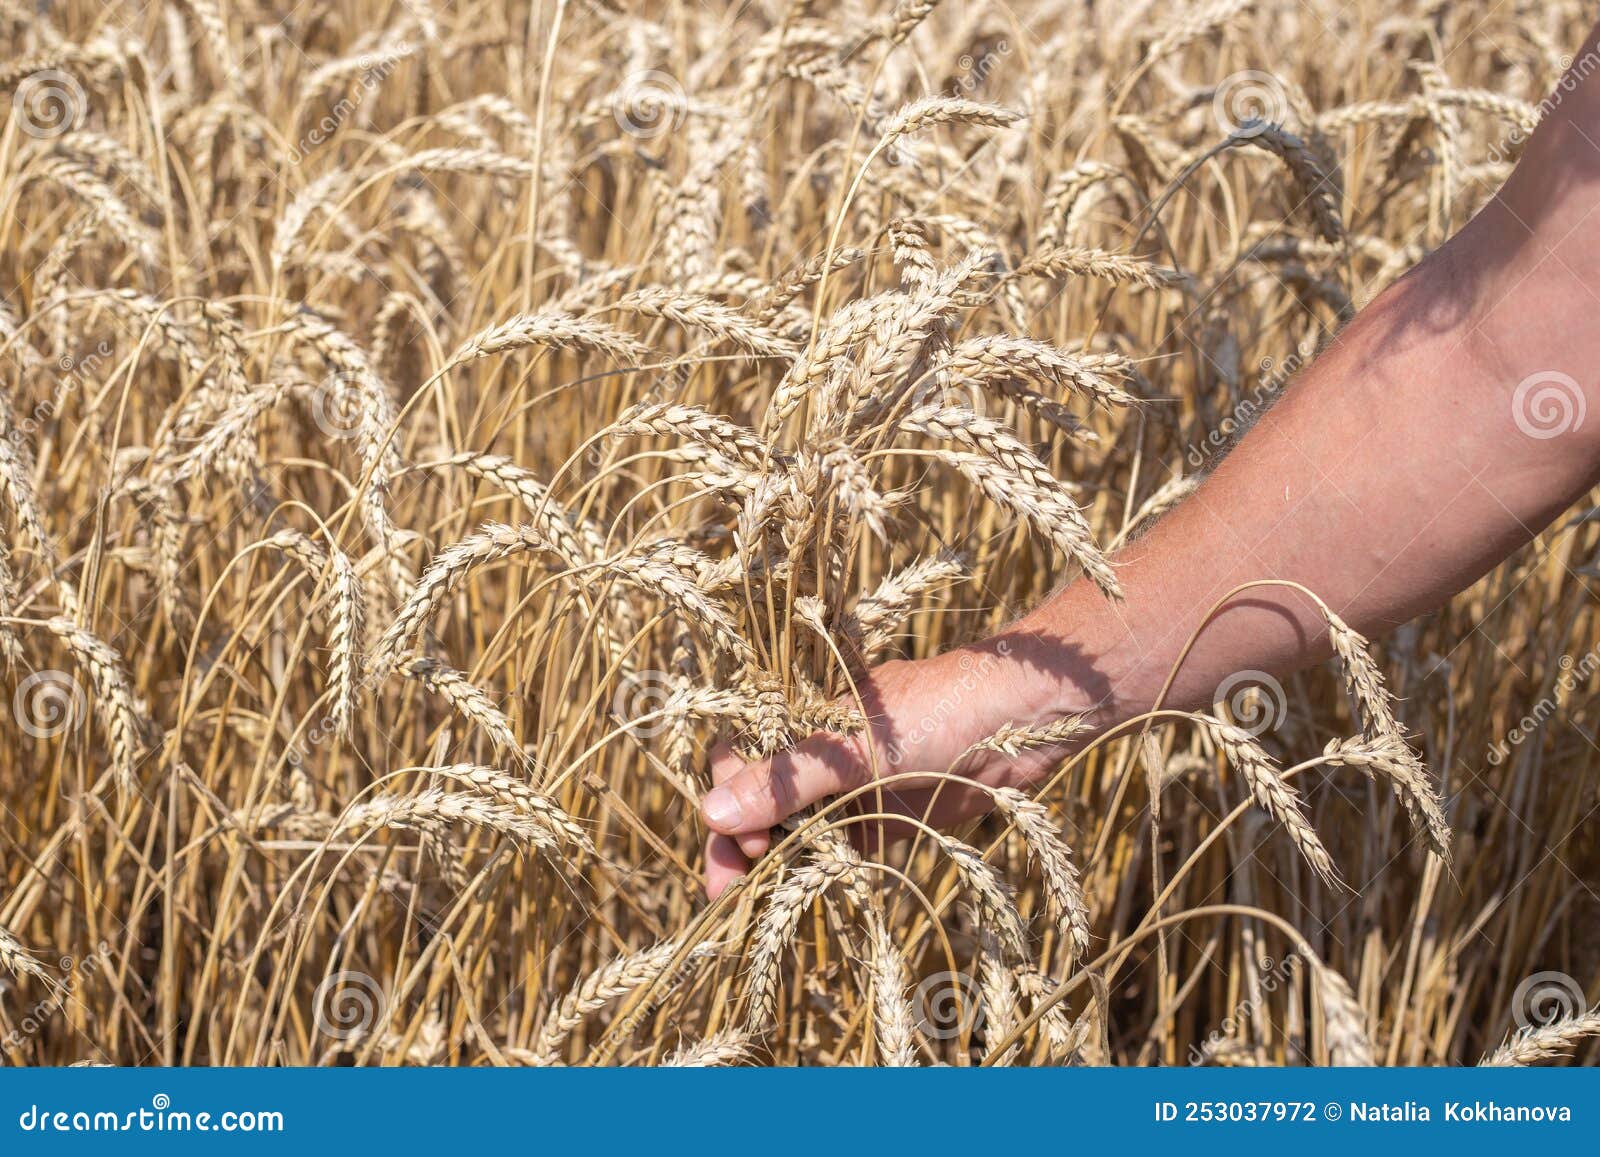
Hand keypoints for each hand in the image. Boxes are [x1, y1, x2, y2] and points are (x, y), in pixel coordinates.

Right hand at [700, 635, 1087, 897]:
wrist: (1024, 718)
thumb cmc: (935, 711)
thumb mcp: (852, 748)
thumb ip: (786, 783)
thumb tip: (710, 815)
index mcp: (804, 717)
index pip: (739, 760)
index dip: (728, 801)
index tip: (739, 841)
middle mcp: (821, 752)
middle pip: (762, 802)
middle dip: (741, 845)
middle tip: (728, 895)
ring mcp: (853, 786)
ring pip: (796, 830)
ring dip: (776, 865)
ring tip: (755, 908)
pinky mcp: (885, 817)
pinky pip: (837, 850)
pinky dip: (818, 873)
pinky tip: (804, 899)